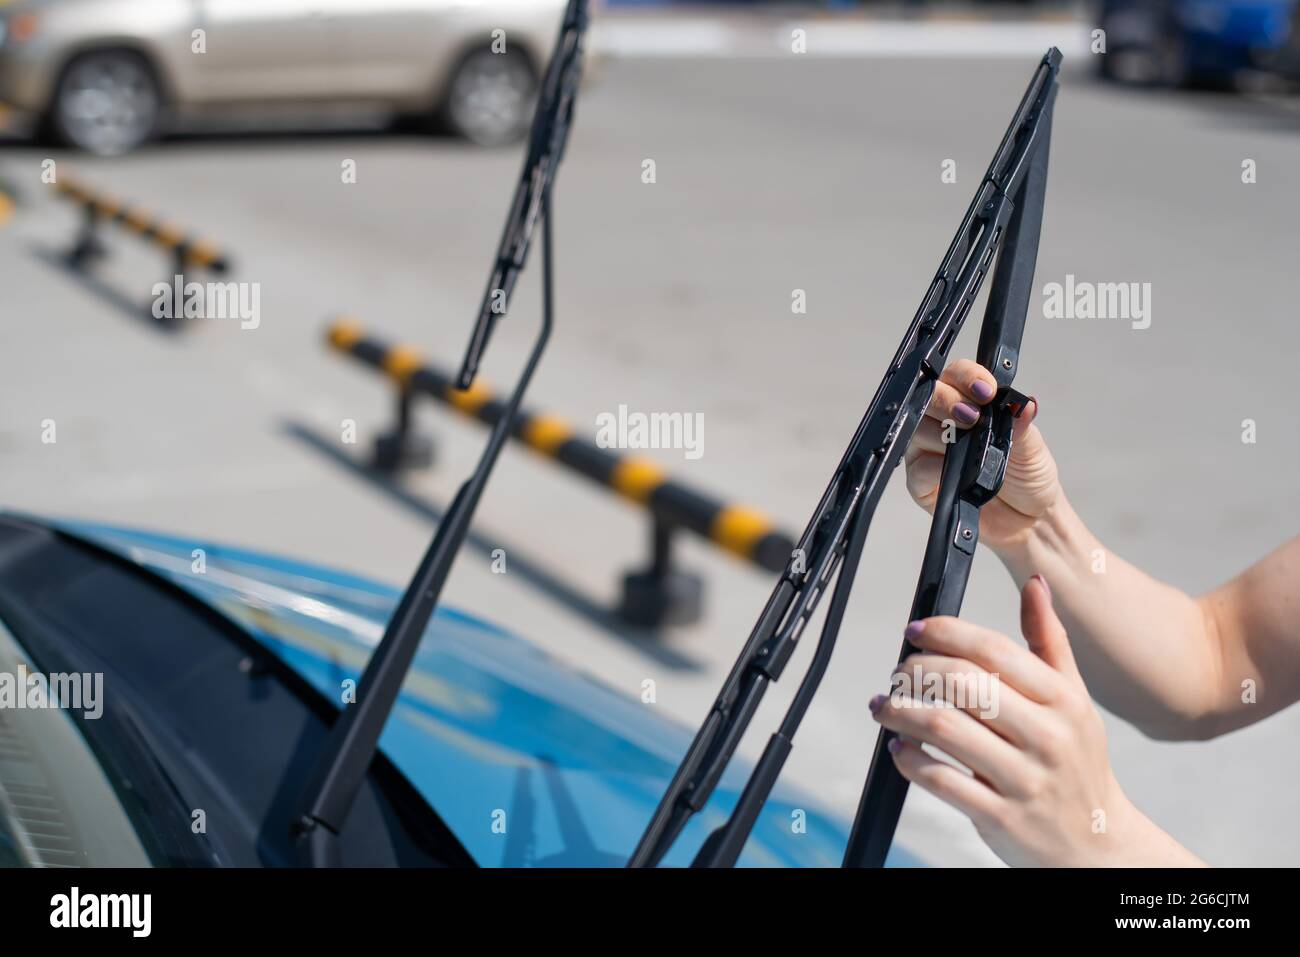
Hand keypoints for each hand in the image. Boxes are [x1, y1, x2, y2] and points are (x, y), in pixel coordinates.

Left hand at [869, 576, 1202, 866]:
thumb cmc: (1077, 763)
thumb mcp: (1074, 700)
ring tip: (884, 706)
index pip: (994, 651)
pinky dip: (910, 759)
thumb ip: (1049, 641)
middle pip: (964, 684)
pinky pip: (941, 780)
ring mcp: (1025, 780)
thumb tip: (1034, 585)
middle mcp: (1048, 737)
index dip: (946, 632)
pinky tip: (899, 746)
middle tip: (896, 673)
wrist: (1099, 845)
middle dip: (916, 671)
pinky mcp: (1001, 817)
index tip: (915, 630)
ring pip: (944, 728)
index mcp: (1064, 701)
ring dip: (900, 711)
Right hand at [904, 359, 1060, 549]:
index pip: (957, 376)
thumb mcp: (1032, 447)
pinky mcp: (921, 482)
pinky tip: (952, 472)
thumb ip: (1021, 424)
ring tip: (966, 445)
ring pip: (918, 429)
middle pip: (930, 397)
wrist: (1029, 520)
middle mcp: (943, 422)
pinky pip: (916, 468)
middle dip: (949, 402)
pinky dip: (932, 467)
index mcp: (969, 403)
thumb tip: (1024, 403)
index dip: (968, 377)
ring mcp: (928, 451)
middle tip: (973, 416)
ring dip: (941, 434)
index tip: (986, 391)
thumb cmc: (1027, 476)